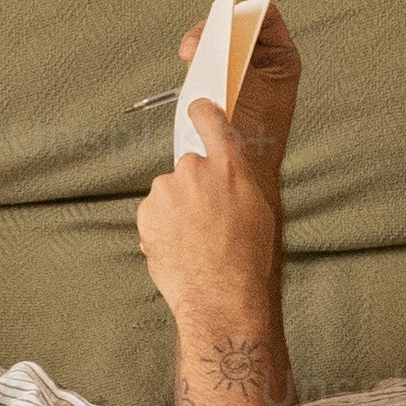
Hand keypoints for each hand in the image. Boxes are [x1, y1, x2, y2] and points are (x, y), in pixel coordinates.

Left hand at [138, 81, 287, 373]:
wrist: (219, 295)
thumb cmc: (246, 259)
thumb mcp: (258, 210)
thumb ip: (238, 182)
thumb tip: (227, 174)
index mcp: (229, 166)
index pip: (211, 121)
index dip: (202, 112)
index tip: (197, 109)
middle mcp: (195, 170)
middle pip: (189, 166)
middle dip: (193, 187)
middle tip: (206, 220)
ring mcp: (167, 190)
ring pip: (169, 192)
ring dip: (176, 209)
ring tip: (194, 241)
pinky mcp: (147, 213)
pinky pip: (154, 214)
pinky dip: (161, 227)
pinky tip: (179, 248)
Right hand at [173, 2, 301, 173]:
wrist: (243, 173)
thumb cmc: (255, 136)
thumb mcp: (248, 89)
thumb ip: (230, 58)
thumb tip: (207, 37)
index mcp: (281, 57)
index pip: (264, 16)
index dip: (241, 12)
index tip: (221, 22)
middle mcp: (262, 61)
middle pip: (234, 27)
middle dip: (212, 32)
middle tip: (194, 47)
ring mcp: (239, 72)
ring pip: (216, 46)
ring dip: (201, 50)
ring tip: (191, 62)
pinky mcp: (218, 85)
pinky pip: (204, 66)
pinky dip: (195, 68)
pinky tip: (191, 76)